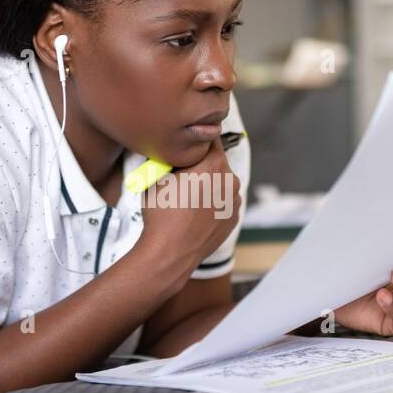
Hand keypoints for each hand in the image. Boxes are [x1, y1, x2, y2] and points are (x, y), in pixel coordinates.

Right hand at [135, 138, 241, 275]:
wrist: (170, 253)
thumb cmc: (162, 215)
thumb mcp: (157, 177)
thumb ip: (171, 157)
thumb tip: (173, 149)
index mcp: (215, 164)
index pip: (211, 139)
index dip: (196, 140)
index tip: (187, 144)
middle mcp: (231, 180)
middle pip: (216, 162)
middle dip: (201, 165)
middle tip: (181, 176)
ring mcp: (234, 201)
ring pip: (220, 183)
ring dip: (208, 184)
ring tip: (187, 198)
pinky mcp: (233, 218)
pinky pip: (223, 202)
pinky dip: (212, 203)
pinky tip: (195, 213)